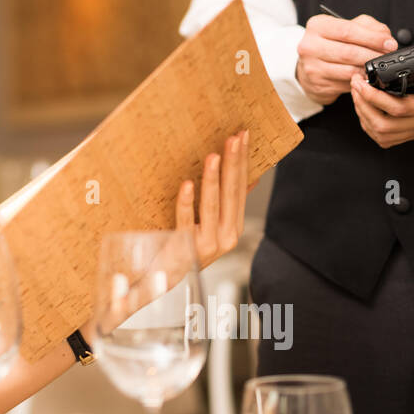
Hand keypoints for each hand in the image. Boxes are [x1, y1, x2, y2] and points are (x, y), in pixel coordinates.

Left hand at [176, 130, 249, 268]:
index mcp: (233, 227)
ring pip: (212, 205)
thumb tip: (249, 179)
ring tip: (213, 156)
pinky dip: (187, 202)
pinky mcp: (187, 248)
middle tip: (233, 138)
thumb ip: (228, 205)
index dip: (242, 162)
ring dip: (213, 179)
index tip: (242, 137)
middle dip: (233, 163)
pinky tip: (186, 184)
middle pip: (231, 194)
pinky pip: (186, 221)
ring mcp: (208, 244)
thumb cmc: (186, 248)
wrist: (164, 277)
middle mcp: (226, 236)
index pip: (241, 189)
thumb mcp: (212, 226)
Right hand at [296, 13, 397, 104]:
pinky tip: (365, 76)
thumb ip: (368, 26)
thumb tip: (386, 39)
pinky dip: (360, 81)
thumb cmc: (332, 42)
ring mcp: (312, 67)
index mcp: (317, 26)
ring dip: (369, 70)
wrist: (310, 63)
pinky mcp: (318, 85)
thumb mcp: (347, 26)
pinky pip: (347, 84)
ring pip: (349, 71)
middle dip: (373, 55)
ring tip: (378, 67)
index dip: (372, 38)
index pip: (347, 31)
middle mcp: (310, 46)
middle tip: (386, 57)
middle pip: (349, 52)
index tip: (389, 43)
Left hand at [349, 48, 413, 147]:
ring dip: (364, 116)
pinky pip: (389, 137)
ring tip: (358, 95)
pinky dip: (372, 127)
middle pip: (384, 125)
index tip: (362, 81)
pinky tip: (367, 110)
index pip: (398, 108)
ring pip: (383, 135)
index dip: (374, 97)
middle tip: (355, 85)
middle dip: (363, 105)